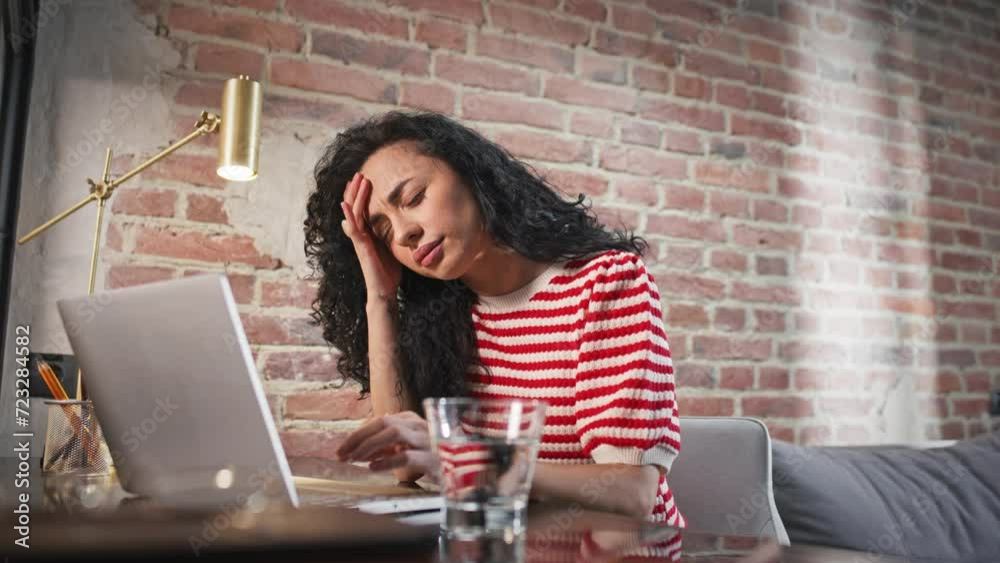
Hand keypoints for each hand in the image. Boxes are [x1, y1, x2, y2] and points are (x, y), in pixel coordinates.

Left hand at [335, 411, 434, 477]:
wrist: (464, 468)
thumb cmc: (433, 456)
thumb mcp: (408, 448)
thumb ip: (386, 447)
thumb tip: (360, 451)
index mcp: (412, 419)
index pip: (379, 420)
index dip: (358, 434)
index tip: (343, 448)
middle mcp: (419, 425)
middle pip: (384, 423)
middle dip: (359, 438)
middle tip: (342, 454)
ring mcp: (427, 440)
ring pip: (394, 434)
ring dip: (370, 446)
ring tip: (356, 459)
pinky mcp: (432, 458)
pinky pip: (406, 456)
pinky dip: (387, 461)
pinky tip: (374, 467)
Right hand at [341, 172, 401, 302]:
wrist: (384, 291)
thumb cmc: (389, 272)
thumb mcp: (392, 248)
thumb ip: (391, 236)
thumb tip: (399, 227)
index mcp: (368, 234)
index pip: (362, 210)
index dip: (361, 196)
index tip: (364, 180)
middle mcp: (361, 235)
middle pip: (355, 208)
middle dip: (356, 191)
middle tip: (358, 174)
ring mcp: (359, 241)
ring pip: (353, 214)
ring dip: (354, 196)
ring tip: (355, 180)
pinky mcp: (361, 247)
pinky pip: (353, 229)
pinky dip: (349, 215)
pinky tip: (345, 204)